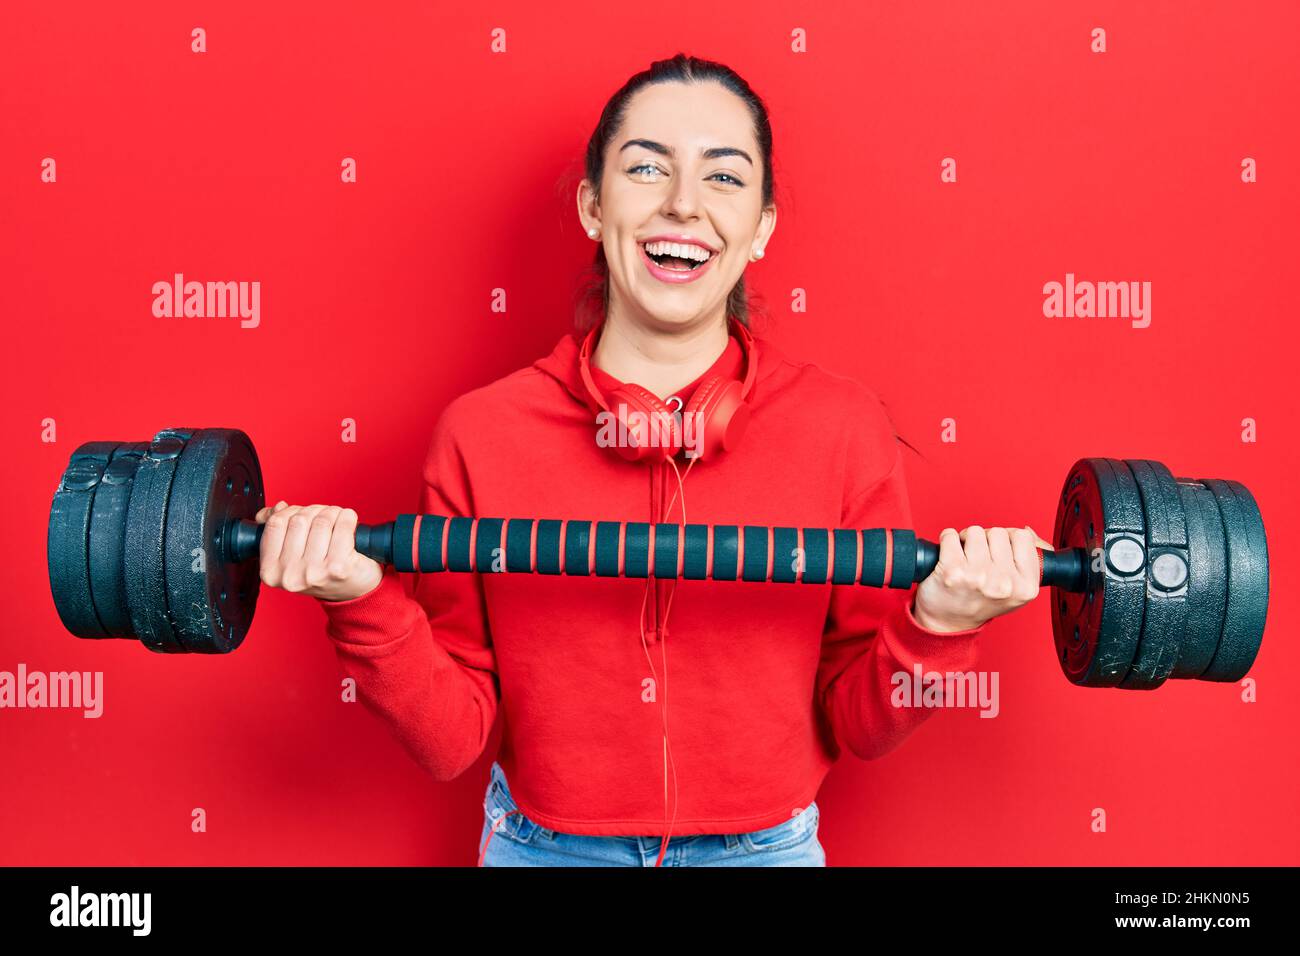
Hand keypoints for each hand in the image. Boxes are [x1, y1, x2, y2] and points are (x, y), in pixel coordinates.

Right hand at [255, 502, 383, 601]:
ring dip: (333, 513)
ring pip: (321, 520)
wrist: (353, 592)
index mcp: (270, 571)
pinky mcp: (339, 567)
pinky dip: (348, 517)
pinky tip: (349, 524)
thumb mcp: (292, 554)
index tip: (303, 513)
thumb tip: (278, 507)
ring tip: (338, 521)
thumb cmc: (322, 570)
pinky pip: (343, 525)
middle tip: (325, 517)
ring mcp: (313, 573)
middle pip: (300, 519)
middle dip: (315, 511)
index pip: (276, 523)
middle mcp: (289, 575)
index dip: (291, 511)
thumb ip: (278, 529)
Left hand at [912, 525, 1052, 633]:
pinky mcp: (953, 571)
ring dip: (967, 539)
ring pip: (975, 531)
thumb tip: (1028, 529)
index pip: (1023, 537)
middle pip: (998, 532)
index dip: (1008, 540)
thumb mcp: (1016, 587)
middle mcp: (1004, 583)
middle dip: (986, 540)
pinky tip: (947, 555)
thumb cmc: (981, 600)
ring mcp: (978, 577)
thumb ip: (1028, 559)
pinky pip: (950, 535)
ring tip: (964, 558)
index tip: (998, 553)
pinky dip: (946, 539)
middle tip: (979, 558)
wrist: (949, 622)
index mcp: (1026, 587)